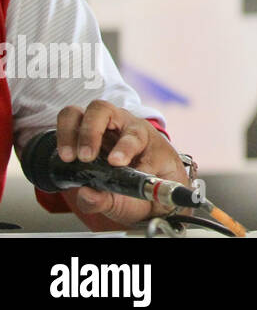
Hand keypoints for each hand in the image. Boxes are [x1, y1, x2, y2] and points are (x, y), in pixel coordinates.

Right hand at [55, 101, 187, 226]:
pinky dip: (61, 136)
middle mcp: (119, 125)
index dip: (124, 147)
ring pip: (78, 113)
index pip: (134, 134)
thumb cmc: (144, 182)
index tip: (115, 162)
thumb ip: (112, 199)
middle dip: (90, 132)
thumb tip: (87, 194)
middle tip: (86, 158)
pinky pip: (66, 122)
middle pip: (102, 110)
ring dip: (69, 132)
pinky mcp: (79, 133)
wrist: (142, 178)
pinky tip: (63, 157)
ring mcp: (98, 126)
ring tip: (68, 157)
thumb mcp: (137, 197)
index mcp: (143, 137)